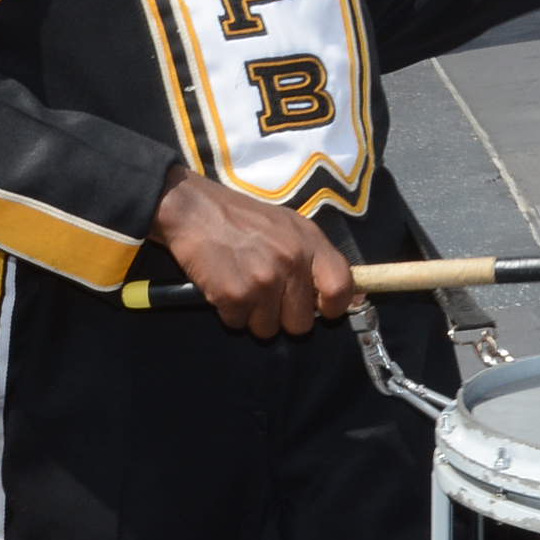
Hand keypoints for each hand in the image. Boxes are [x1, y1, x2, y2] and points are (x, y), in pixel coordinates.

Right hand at [149, 171, 353, 337]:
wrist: (195, 209)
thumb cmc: (243, 218)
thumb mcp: (289, 226)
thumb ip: (314, 256)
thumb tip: (345, 296)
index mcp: (310, 242)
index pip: (341, 288)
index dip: (333, 307)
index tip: (320, 310)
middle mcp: (291, 262)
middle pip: (301, 323)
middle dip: (283, 316)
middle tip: (265, 294)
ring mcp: (263, 280)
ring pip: (268, 330)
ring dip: (253, 315)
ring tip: (242, 284)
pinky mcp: (235, 295)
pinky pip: (238, 324)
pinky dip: (229, 311)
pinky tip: (223, 285)